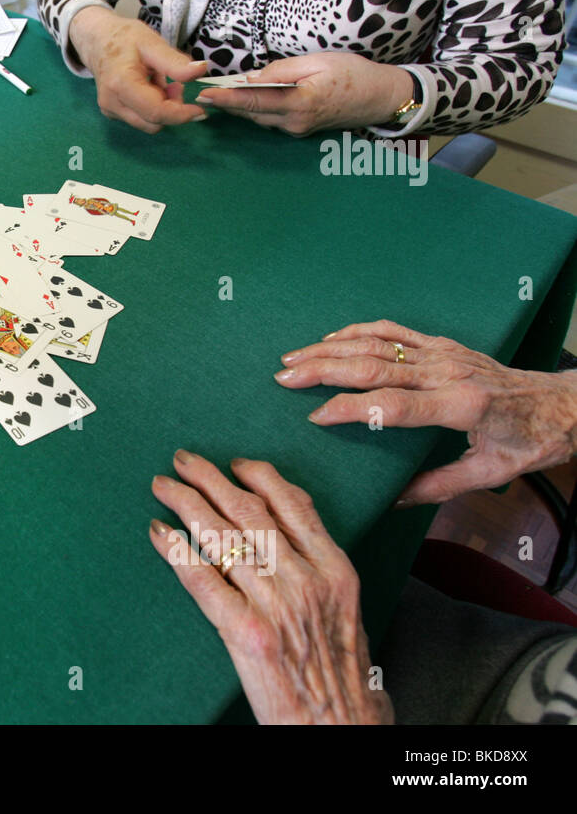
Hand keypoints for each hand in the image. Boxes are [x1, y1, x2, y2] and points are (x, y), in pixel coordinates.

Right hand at [68, 6, 208, 133]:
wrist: (97, 40)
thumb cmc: (124, 38)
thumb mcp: (152, 43)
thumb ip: (175, 62)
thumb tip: (201, 71)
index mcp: (121, 84)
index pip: (156, 112)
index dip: (181, 114)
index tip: (200, 111)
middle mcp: (112, 103)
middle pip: (153, 123)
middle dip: (172, 109)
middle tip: (175, 84)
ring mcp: (110, 110)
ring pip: (149, 124)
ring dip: (162, 108)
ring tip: (160, 82)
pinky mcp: (113, 113)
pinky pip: (141, 119)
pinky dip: (152, 107)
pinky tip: (149, 87)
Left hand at [149, 450, 392, 723]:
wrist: (340, 727)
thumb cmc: (343, 674)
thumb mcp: (347, 607)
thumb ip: (318, 565)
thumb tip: (289, 522)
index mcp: (335, 570)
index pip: (292, 505)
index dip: (259, 476)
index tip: (236, 463)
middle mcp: (304, 579)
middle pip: (248, 512)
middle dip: (210, 479)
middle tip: (183, 461)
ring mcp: (273, 604)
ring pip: (221, 536)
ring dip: (185, 503)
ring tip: (163, 486)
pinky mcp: (245, 632)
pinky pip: (201, 579)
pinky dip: (176, 550)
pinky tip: (158, 532)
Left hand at [195, 53, 412, 135]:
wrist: (381, 98)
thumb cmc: (354, 74)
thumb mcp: (318, 61)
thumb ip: (282, 70)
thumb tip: (252, 77)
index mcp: (299, 103)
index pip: (253, 101)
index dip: (226, 99)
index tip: (204, 95)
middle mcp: (295, 122)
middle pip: (251, 113)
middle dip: (226, 104)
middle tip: (202, 94)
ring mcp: (297, 129)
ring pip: (260, 118)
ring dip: (240, 107)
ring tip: (218, 95)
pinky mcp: (300, 130)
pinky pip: (272, 120)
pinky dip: (258, 109)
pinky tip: (247, 99)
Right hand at [275, 320, 576, 504]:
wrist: (567, 403)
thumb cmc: (532, 440)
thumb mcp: (490, 475)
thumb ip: (437, 487)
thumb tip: (389, 500)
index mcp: (460, 407)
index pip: (391, 406)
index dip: (349, 409)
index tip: (313, 417)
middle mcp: (447, 373)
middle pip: (374, 367)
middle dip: (322, 370)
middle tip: (282, 378)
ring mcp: (444, 353)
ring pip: (377, 345)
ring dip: (330, 348)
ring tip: (292, 357)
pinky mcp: (443, 343)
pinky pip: (394, 330)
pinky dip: (358, 331)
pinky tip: (331, 338)